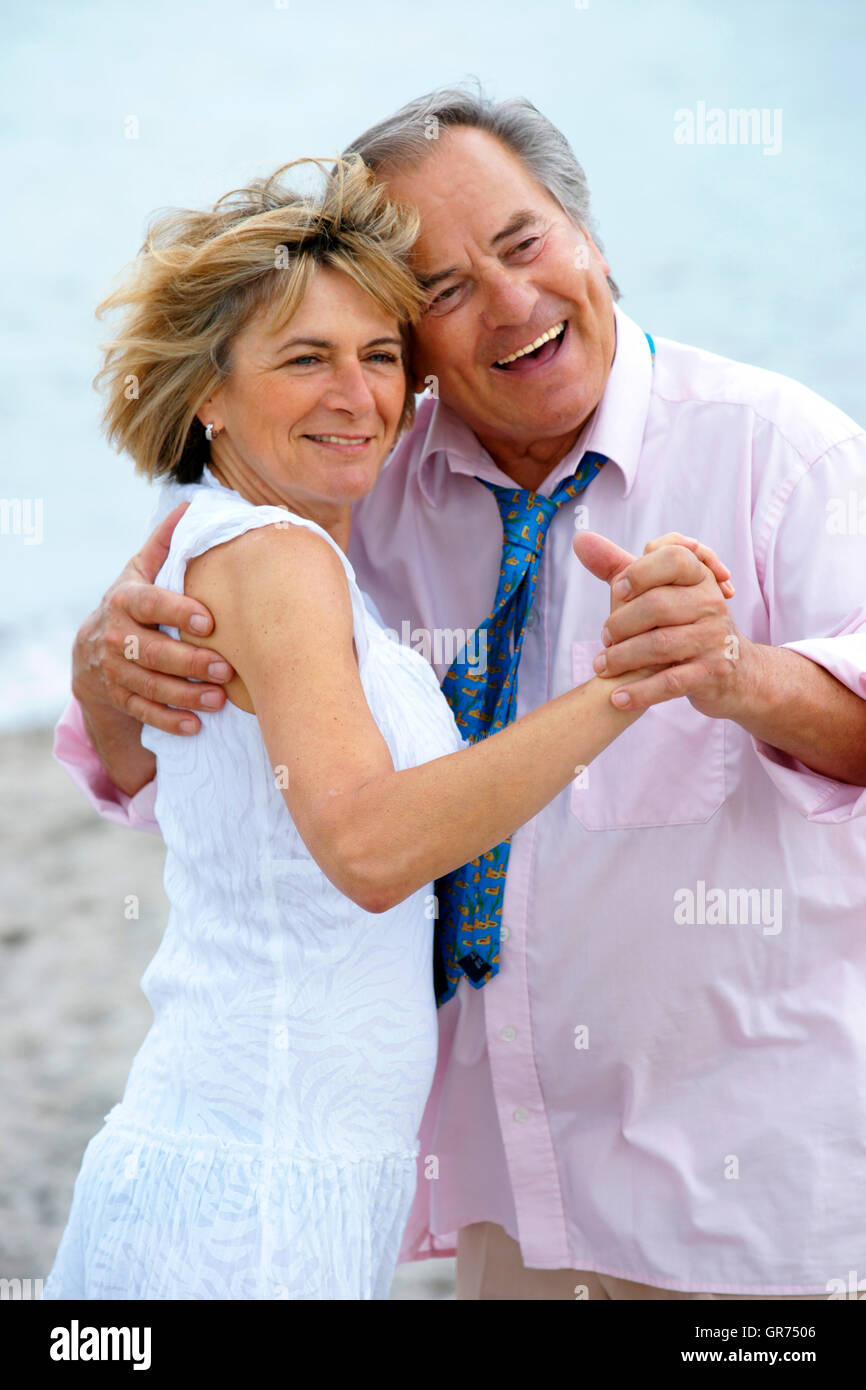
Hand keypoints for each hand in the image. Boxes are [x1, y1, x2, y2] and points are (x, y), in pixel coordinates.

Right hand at [72, 503, 233, 735]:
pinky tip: (196, 725)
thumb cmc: (133, 604)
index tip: (209, 621)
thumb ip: (164, 544)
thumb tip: (192, 505)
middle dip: (190, 662)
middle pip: (153, 652)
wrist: (92, 650)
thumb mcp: (141, 572)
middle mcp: (117, 636)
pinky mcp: (120, 698)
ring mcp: (115, 670)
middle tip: (227, 669)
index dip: (177, 611)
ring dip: (186, 695)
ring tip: (220, 699)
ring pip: (151, 686)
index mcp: (125, 600)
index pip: (150, 604)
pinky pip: (144, 712)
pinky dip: (170, 720)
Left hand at [573, 530, 752, 716]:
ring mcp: (714, 639)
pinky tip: (616, 698)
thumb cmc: (685, 625)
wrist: (736, 672)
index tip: (618, 590)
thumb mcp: (659, 592)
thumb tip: (580, 539)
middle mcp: (712, 603)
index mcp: (699, 577)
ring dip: (622, 658)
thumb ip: (619, 567)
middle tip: (604, 638)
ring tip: (601, 666)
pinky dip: (640, 692)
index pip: (673, 558)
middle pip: (658, 605)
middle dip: (621, 623)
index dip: (640, 572)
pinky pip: (671, 682)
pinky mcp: (712, 673)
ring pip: (660, 644)